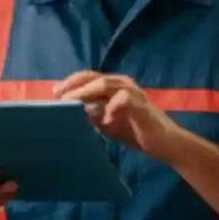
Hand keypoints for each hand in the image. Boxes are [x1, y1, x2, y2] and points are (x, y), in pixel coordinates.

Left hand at [53, 71, 179, 159]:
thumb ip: (91, 114)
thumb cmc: (134, 130)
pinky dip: (110, 108)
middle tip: (59, 99)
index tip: (54, 93)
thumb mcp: (107, 122)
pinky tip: (103, 121)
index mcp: (114, 85)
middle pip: (94, 77)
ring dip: (87, 93)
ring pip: (106, 83)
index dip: (70, 82)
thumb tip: (68, 111)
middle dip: (74, 87)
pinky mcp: (142, 106)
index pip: (88, 77)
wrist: (164, 143)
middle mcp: (123, 84)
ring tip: (74, 105)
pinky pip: (123, 100)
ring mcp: (134, 92)